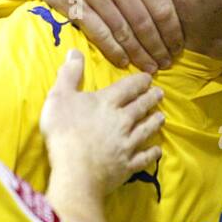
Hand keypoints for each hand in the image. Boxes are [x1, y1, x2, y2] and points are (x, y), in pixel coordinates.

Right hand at [32, 0, 181, 73]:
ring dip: (139, 54)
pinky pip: (99, 34)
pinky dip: (113, 51)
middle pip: (143, 23)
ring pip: (123, 32)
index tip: (178, 47)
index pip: (160, 5)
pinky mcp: (75, 6)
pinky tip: (124, 61)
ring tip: (150, 67)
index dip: (172, 31)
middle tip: (166, 63)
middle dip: (158, 47)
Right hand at [39, 50, 164, 193]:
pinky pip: (144, 158)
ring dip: (155, 122)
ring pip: (146, 130)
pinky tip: (157, 150)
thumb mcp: (60, 96)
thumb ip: (69, 73)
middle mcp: (122, 121)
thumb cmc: (64, 131)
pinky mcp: (127, 166)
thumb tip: (75, 51)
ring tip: (162, 117)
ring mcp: (127, 144)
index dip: (140, 81)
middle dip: (151, 99)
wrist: (76, 171)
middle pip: (141, 107)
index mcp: (108, 103)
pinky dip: (152, 153)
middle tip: (161, 93)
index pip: (128, 87)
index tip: (149, 78)